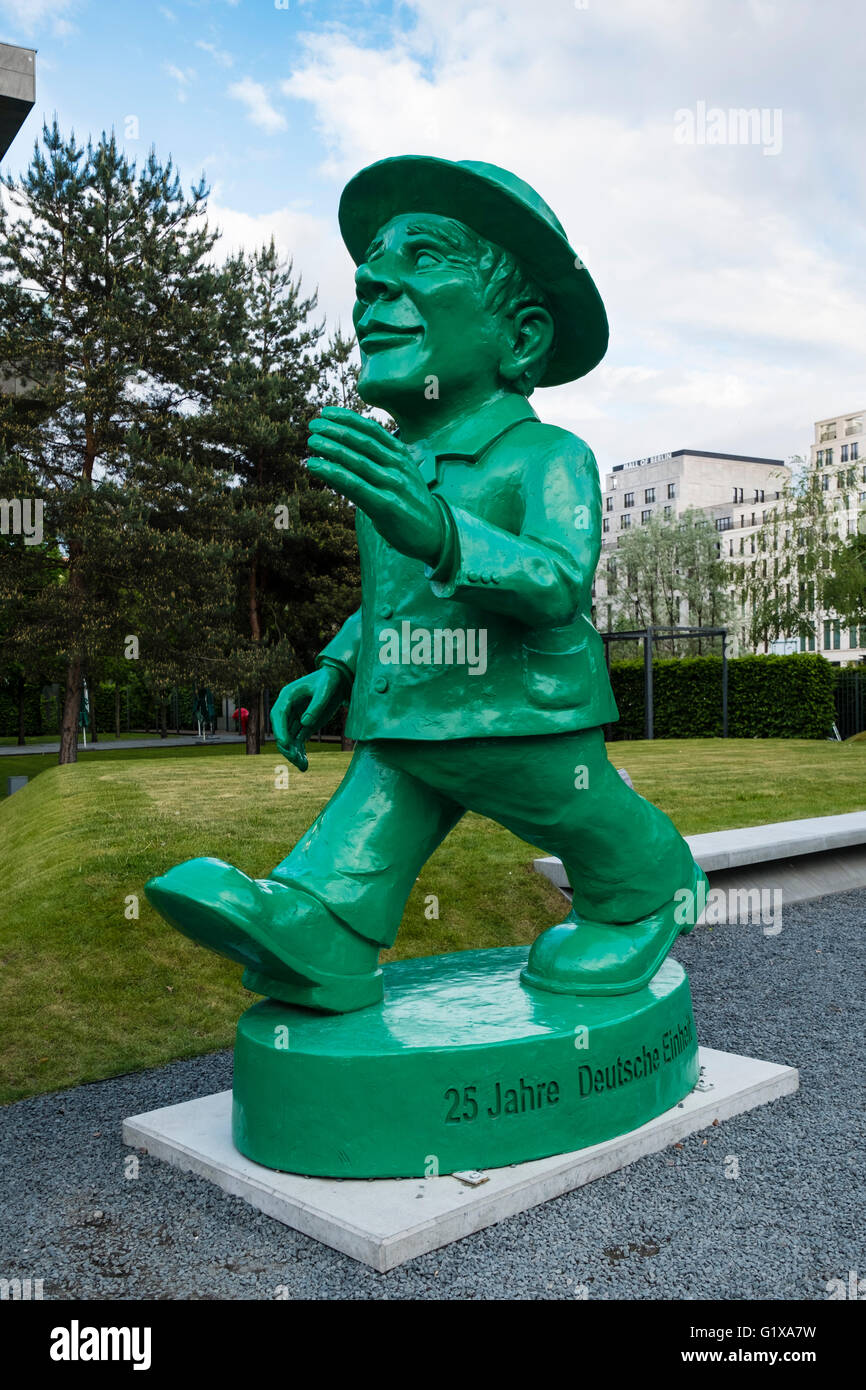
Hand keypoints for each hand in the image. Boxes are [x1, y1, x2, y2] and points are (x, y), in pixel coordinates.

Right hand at [270, 666, 347, 771]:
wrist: (340, 679)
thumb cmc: (331, 680)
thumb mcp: (325, 690)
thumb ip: (316, 706)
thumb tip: (304, 723)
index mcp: (288, 696)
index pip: (278, 715)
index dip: (280, 730)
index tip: (286, 744)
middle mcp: (288, 708)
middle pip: (281, 730)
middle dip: (286, 746)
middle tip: (296, 759)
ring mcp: (295, 718)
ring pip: (288, 738)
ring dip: (293, 753)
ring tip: (303, 766)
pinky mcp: (303, 725)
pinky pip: (297, 741)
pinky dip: (300, 752)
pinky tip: (304, 765)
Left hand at [306, 406, 445, 564]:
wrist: (435, 533)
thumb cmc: (410, 503)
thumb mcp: (401, 475)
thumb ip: (380, 460)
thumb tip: (347, 448)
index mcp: (401, 455)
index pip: (372, 430)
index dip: (348, 418)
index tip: (326, 412)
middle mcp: (399, 466)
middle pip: (363, 442)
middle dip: (336, 430)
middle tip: (313, 424)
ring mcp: (394, 485)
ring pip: (357, 461)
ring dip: (331, 448)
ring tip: (312, 441)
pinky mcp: (387, 506)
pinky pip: (355, 486)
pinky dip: (333, 473)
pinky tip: (316, 466)